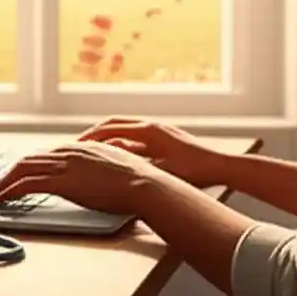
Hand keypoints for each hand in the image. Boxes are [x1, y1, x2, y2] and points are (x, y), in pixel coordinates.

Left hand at [0, 140, 162, 214]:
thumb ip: (104, 165)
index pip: (47, 154)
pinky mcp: (60, 181)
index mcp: (82, 147)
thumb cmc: (138, 181)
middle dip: (11, 172)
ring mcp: (64, 165)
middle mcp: (69, 151)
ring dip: (5, 181)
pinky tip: (0, 199)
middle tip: (0, 183)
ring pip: (23, 168)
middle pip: (30, 158)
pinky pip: (26, 184)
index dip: (31, 165)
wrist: (144, 184)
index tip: (21, 174)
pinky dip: (8, 190)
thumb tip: (101, 173)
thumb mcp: (118, 166)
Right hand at [76, 117, 232, 188]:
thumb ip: (133, 163)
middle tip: (76, 146)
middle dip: (94, 134)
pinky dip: (122, 142)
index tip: (74, 147)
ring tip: (93, 150)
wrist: (222, 167)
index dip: (89, 138)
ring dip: (108, 137)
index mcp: (148, 131)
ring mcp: (160, 131)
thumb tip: (108, 157)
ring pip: (125, 129)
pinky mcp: (166, 138)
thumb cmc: (195, 172)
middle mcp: (152, 126)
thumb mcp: (160, 170)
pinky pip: (137, 136)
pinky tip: (118, 156)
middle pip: (114, 124)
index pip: (109, 129)